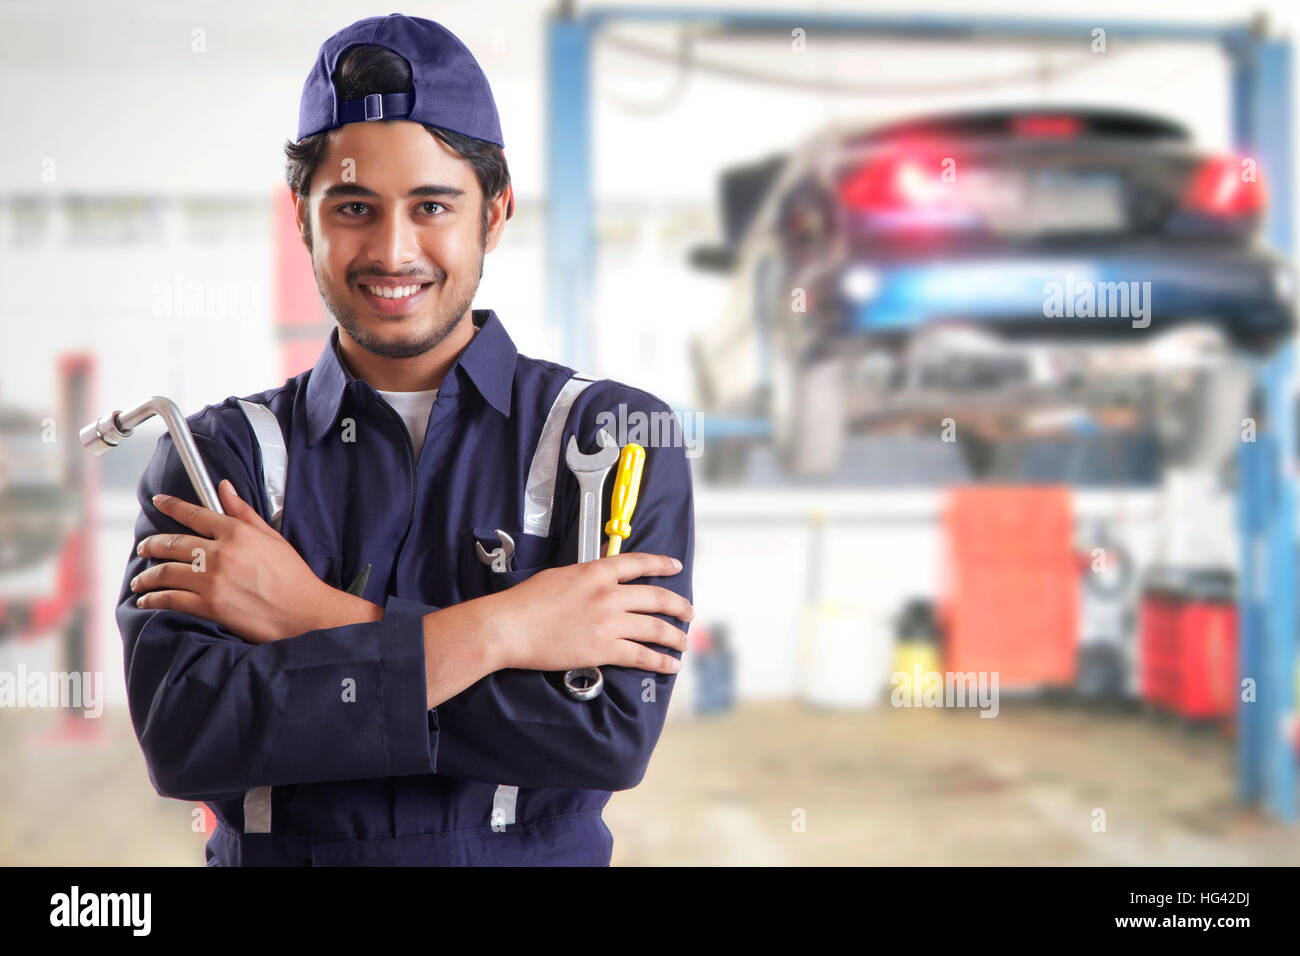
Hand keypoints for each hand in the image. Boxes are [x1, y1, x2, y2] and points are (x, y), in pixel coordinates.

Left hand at [130, 479, 376, 642]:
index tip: (159, 502)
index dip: (172, 506)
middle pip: (172, 544)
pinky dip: (154, 599)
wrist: (304, 612)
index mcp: (237, 533)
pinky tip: (147, 600)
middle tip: (144, 547)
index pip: (194, 514)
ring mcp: (212, 581)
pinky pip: (171, 599)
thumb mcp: (271, 537)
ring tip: (141, 579)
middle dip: (152, 544)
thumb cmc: (293, 575)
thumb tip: (225, 488)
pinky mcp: (209, 606)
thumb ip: (244, 512)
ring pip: (166, 572)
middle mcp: (220, 554)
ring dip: (147, 576)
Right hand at [481, 551, 691, 674]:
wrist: (508, 626)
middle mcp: (609, 594)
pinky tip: (670, 664)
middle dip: (679, 606)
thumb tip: (598, 576)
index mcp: (596, 572)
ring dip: (675, 636)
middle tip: (688, 612)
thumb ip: (585, 576)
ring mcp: (609, 622)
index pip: (638, 563)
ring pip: (656, 628)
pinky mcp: (603, 649)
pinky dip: (660, 661)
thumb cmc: (525, 602)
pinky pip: (642, 655)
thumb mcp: (560, 575)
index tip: (675, 567)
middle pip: (657, 598)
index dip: (662, 564)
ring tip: (683, 642)